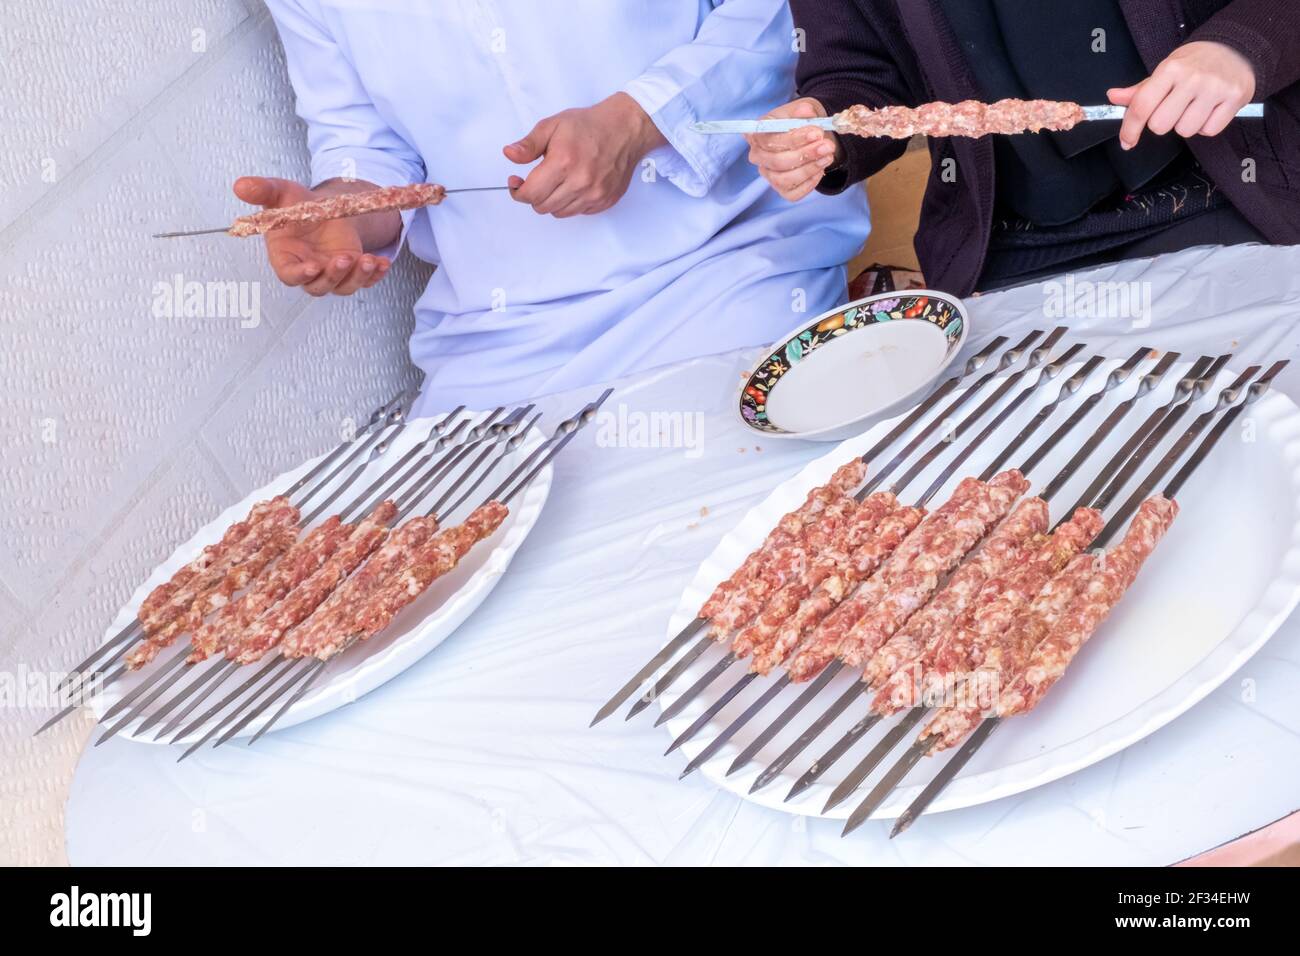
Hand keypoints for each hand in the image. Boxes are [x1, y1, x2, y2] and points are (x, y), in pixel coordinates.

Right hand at [232, 177, 394, 295]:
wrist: (322, 208)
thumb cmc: (297, 205)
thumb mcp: (281, 193)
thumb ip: (262, 191)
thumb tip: (240, 185)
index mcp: (286, 258)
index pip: (290, 276)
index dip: (300, 275)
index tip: (312, 267)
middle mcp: (309, 271)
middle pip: (319, 286)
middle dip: (333, 275)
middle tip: (344, 259)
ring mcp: (332, 273)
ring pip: (344, 286)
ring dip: (358, 277)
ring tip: (369, 260)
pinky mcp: (352, 271)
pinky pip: (365, 280)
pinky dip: (375, 275)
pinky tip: (383, 263)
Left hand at [503, 92, 665, 217]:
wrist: (625, 129)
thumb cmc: (590, 126)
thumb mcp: (552, 126)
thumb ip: (528, 145)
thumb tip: (509, 155)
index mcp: (563, 162)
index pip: (531, 194)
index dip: (518, 191)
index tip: (516, 183)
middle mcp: (580, 182)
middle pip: (543, 207)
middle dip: (534, 196)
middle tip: (535, 181)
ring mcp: (594, 194)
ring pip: (559, 213)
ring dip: (552, 201)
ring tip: (556, 182)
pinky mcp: (604, 201)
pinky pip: (578, 212)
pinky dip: (570, 203)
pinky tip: (572, 185)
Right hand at [745, 97, 841, 201]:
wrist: (810, 134)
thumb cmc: (800, 122)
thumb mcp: (801, 110)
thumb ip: (802, 110)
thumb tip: (807, 111)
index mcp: (757, 135)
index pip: (768, 140)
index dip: (792, 139)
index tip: (815, 133)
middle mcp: (759, 157)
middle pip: (776, 162)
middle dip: (805, 154)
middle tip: (827, 145)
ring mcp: (769, 175)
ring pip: (784, 180)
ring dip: (809, 168)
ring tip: (828, 156)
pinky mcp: (782, 190)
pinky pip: (794, 193)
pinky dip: (810, 182)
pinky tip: (820, 168)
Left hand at [1108, 40, 1255, 149]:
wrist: (1236, 47)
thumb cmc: (1195, 62)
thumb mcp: (1166, 70)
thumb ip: (1140, 90)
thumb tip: (1113, 97)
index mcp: (1170, 69)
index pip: (1141, 106)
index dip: (1130, 129)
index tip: (1127, 141)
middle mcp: (1192, 78)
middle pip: (1160, 125)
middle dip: (1162, 123)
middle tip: (1173, 108)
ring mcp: (1215, 88)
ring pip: (1185, 131)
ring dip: (1185, 125)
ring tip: (1194, 106)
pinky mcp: (1234, 98)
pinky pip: (1209, 131)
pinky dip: (1206, 126)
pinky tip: (1210, 109)